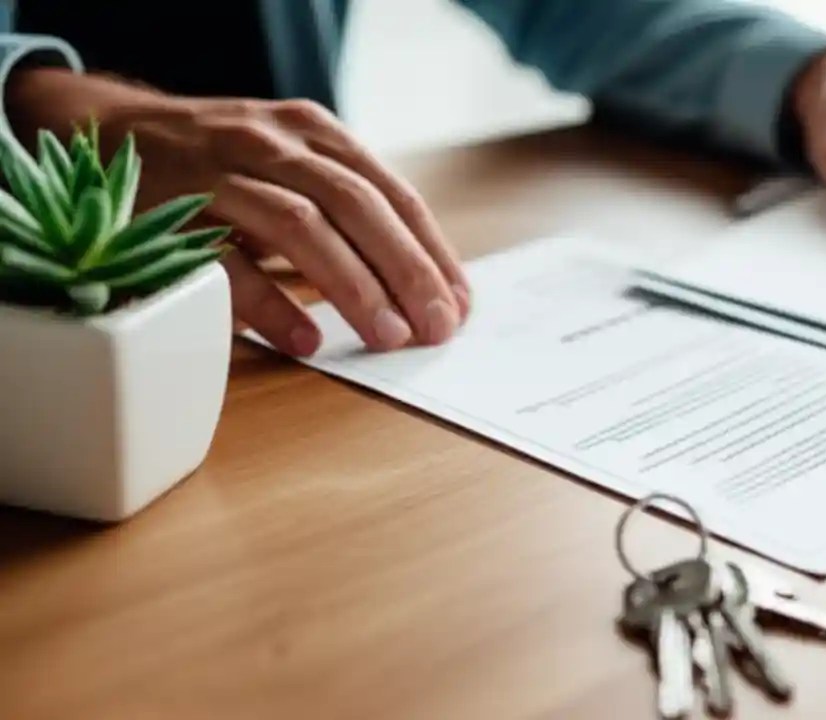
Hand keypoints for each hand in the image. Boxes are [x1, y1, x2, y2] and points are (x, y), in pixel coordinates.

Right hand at [6, 69, 468, 355]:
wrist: (113, 132)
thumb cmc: (225, 164)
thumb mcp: (292, 164)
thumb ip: (350, 211)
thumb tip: (423, 286)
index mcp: (314, 133)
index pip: (391, 192)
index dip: (432, 251)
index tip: (460, 305)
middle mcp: (272, 142)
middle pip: (355, 204)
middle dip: (405, 270)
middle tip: (435, 328)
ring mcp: (219, 171)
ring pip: (300, 224)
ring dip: (352, 286)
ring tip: (387, 336)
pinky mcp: (170, 210)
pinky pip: (226, 261)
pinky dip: (270, 303)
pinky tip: (306, 340)